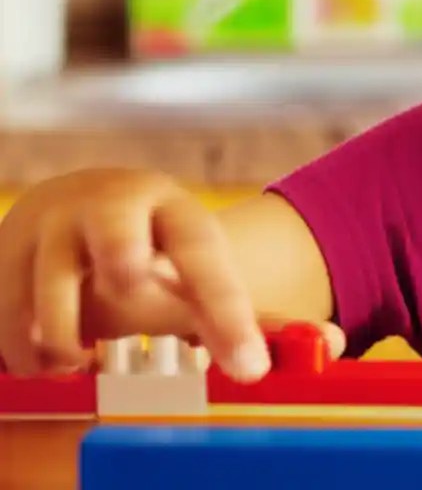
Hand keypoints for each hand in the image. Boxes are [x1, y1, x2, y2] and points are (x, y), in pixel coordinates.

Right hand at [0, 168, 269, 379]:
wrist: (90, 202)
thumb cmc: (154, 242)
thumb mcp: (193, 261)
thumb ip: (217, 312)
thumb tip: (249, 366)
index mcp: (170, 207)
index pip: (203, 257)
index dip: (225, 312)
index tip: (247, 365)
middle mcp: (107, 204)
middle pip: (114, 231)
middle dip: (122, 257)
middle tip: (129, 285)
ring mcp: (50, 223)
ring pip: (48, 286)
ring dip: (62, 341)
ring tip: (78, 362)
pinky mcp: (6, 248)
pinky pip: (6, 307)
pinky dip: (23, 348)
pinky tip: (43, 362)